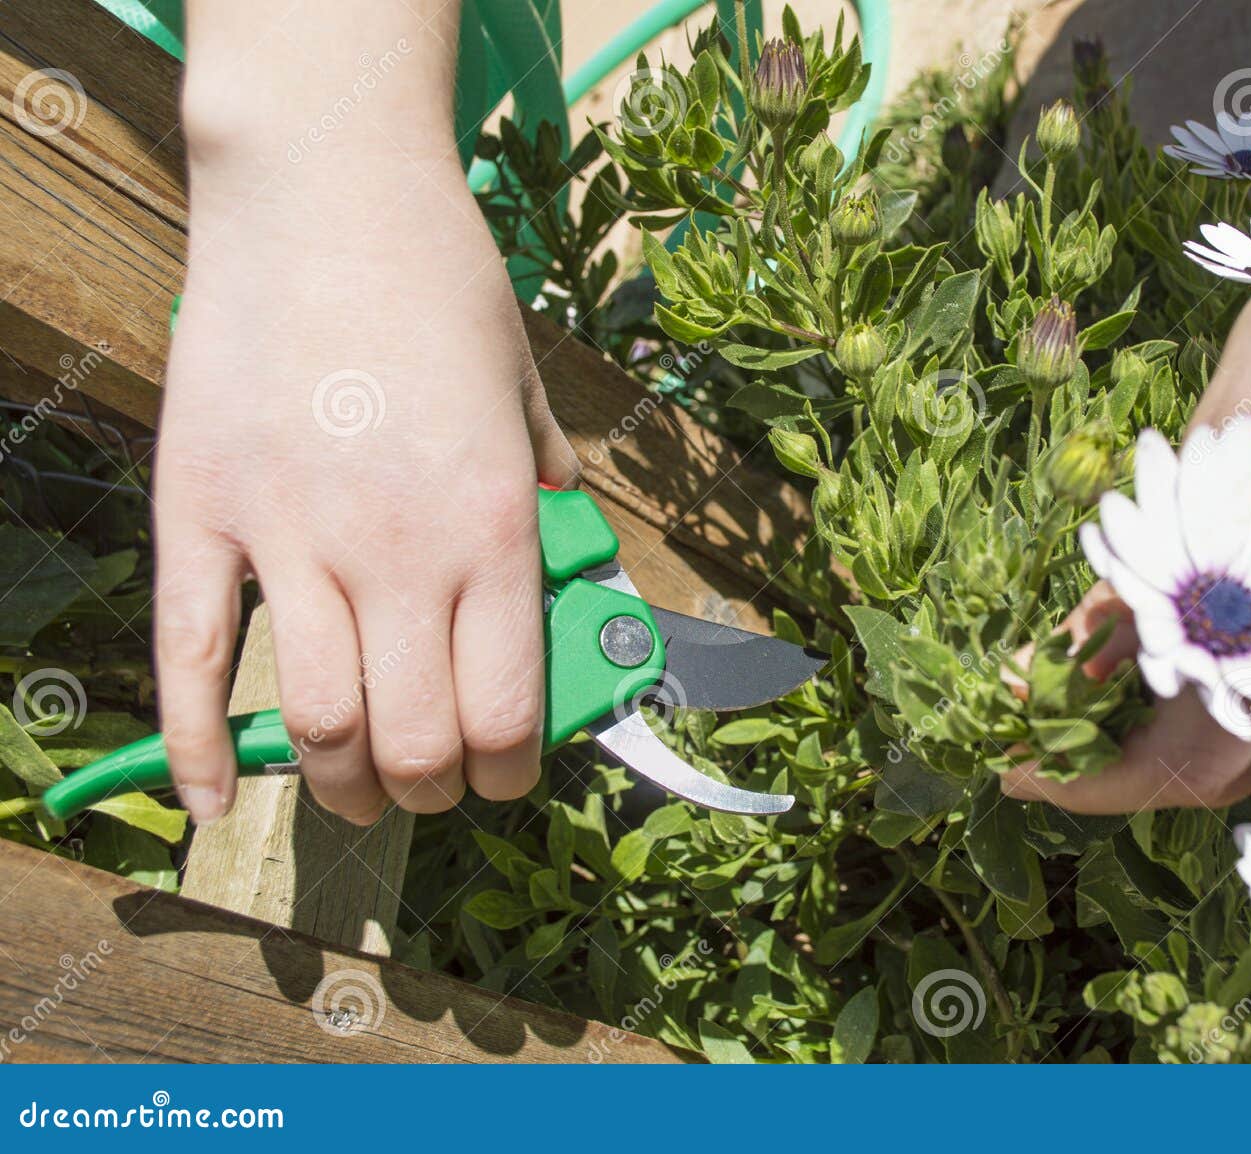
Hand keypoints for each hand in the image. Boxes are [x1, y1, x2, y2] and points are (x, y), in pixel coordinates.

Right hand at [155, 60, 577, 823]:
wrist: (325, 189)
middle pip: (414, 740)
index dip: (509, 773)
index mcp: (493, 526)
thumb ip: (546, 479)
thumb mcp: (527, 385)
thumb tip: (564, 535)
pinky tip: (217, 800)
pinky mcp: (203, 510)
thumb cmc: (440, 279)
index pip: (505, 712)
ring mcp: (291, 534)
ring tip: (354, 792)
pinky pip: (190, 659)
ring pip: (317, 719)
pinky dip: (196, 748)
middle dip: (430, 791)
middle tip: (432, 788)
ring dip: (340, 783)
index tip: (504, 777)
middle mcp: (398, 549)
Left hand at [1005, 147, 1250, 811]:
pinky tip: (1234, 677)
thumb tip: (1079, 655)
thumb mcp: (1205, 445)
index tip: (1017, 762)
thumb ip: (1145, 570)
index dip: (1084, 776)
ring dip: (1212, 749)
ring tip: (1137, 704)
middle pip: (1235, 771)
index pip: (1175, 748)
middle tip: (1060, 735)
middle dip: (1134, 771)